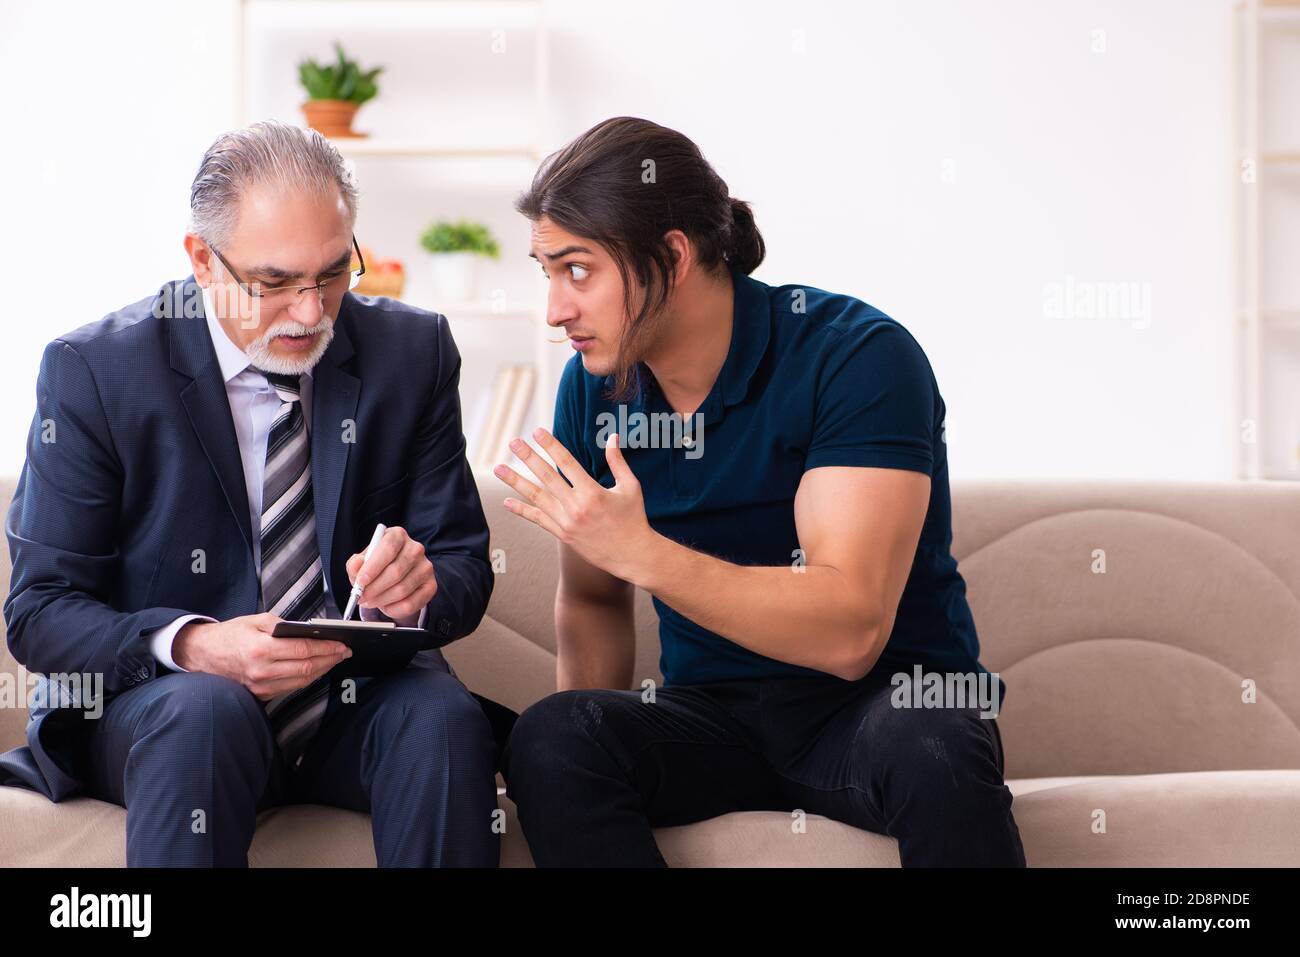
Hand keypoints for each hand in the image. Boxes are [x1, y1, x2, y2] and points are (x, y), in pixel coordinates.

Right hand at [173, 613, 351, 700]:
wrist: (202, 655)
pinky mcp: (261, 694)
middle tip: (345, 651)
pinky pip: (291, 687)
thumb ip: (282, 625)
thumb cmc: (230, 634)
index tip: (342, 643)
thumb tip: (308, 631)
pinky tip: (317, 668)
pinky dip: (308, 678)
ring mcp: (261, 686)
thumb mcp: (254, 620)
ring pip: (302, 681)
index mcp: (261, 649)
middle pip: (307, 668)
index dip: (327, 648)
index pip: (303, 651)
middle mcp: (262, 671)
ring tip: (335, 659)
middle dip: (330, 659)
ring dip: (323, 670)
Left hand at [344, 525, 437, 622]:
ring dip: (382, 600)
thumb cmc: (377, 566)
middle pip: (396, 571)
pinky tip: (385, 606)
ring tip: (370, 602)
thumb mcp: (362, 562)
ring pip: (402, 589)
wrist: (396, 577)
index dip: (373, 567)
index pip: (388, 548)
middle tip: (361, 597)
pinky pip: (411, 603)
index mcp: (397, 536)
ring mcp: (426, 567)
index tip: (360, 582)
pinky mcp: (431, 586)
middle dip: (374, 588)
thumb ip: (355, 564)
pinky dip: (394, 609)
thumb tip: (356, 566)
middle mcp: (415, 549)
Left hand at [493, 428, 655, 583]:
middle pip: (546, 477)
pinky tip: (507, 501)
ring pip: (536, 498)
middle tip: (513, 442)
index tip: (537, 432)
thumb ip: (617, 462)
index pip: (566, 463)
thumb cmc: (633, 519)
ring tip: (498, 468)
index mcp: (593, 492)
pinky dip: (522, 511)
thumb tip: (611, 437)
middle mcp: (576, 507)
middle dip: (528, 457)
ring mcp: (566, 522)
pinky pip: (538, 520)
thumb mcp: (630, 487)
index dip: (551, 445)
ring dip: (515, 482)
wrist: (631, 555)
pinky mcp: (562, 535)